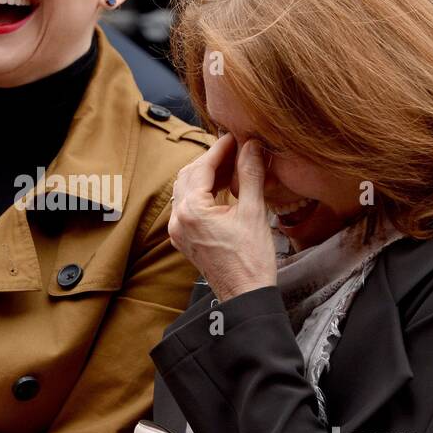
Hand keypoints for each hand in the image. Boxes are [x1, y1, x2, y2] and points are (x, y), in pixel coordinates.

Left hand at [168, 134, 276, 301]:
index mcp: (192, 210)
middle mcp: (178, 219)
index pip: (203, 167)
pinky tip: (223, 188)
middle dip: (212, 159)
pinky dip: (203, 192)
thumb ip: (251, 175)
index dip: (221, 148)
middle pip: (190, 175)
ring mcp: (178, 230)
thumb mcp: (254, 212)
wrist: (245, 296)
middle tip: (236, 149)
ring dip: (206, 175)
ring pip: (186, 189)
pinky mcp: (183, 239)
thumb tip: (252, 146)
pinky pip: (187, 205)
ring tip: (232, 166)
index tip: (236, 136)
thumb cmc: (252, 260)